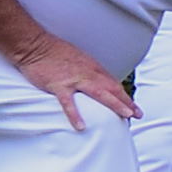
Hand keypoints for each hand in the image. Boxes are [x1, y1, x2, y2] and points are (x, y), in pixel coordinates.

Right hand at [14, 36, 137, 130]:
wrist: (34, 45)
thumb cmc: (53, 52)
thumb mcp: (77, 58)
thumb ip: (87, 71)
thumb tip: (95, 82)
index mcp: (91, 67)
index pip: (112, 83)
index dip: (124, 95)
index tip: (133, 106)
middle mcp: (87, 72)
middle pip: (111, 88)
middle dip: (126, 101)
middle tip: (137, 114)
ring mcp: (74, 79)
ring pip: (99, 93)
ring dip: (114, 104)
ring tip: (125, 116)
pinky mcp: (59, 85)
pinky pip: (68, 103)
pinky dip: (75, 114)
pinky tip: (81, 126)